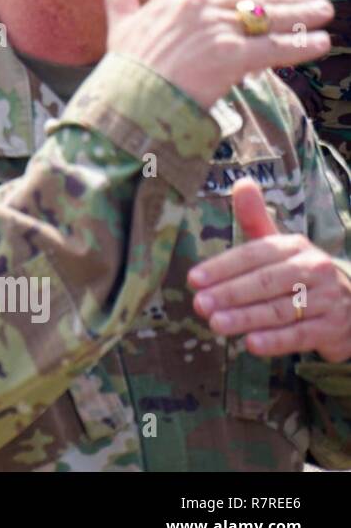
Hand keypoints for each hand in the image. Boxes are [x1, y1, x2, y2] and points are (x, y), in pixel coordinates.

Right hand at [98, 0, 332, 108]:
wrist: (126, 101)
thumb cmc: (124, 67)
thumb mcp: (119, 23)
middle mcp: (198, 5)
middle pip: (254, 0)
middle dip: (290, 1)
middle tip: (315, 3)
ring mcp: (214, 29)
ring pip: (268, 19)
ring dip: (302, 17)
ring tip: (324, 16)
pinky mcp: (229, 55)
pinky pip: (273, 47)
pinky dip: (300, 45)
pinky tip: (319, 43)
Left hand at [188, 178, 350, 362]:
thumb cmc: (301, 272)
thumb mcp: (280, 246)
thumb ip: (256, 220)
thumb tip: (242, 182)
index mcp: (294, 246)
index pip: (254, 255)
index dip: (223, 267)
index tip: (194, 279)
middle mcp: (314, 268)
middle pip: (265, 282)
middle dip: (230, 293)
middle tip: (199, 304)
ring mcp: (327, 299)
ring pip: (281, 309)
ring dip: (246, 318)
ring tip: (216, 324)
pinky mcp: (334, 328)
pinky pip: (301, 335)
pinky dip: (276, 341)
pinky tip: (251, 344)